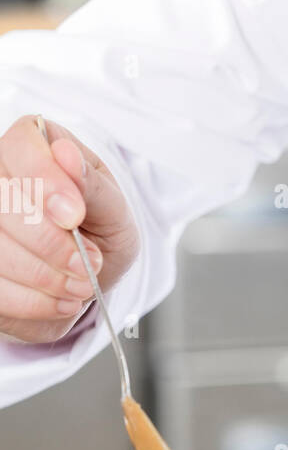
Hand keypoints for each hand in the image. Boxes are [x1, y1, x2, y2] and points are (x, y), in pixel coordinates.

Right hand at [0, 114, 139, 342]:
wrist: (90, 276)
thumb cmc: (101, 231)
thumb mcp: (115, 209)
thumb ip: (92, 186)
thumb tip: (66, 154)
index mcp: (35, 146)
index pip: (20, 147)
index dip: (44, 182)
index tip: (75, 216)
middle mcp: (0, 177)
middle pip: (2, 201)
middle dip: (48, 241)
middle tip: (85, 264)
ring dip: (43, 275)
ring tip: (81, 286)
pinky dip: (31, 301)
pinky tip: (62, 302)